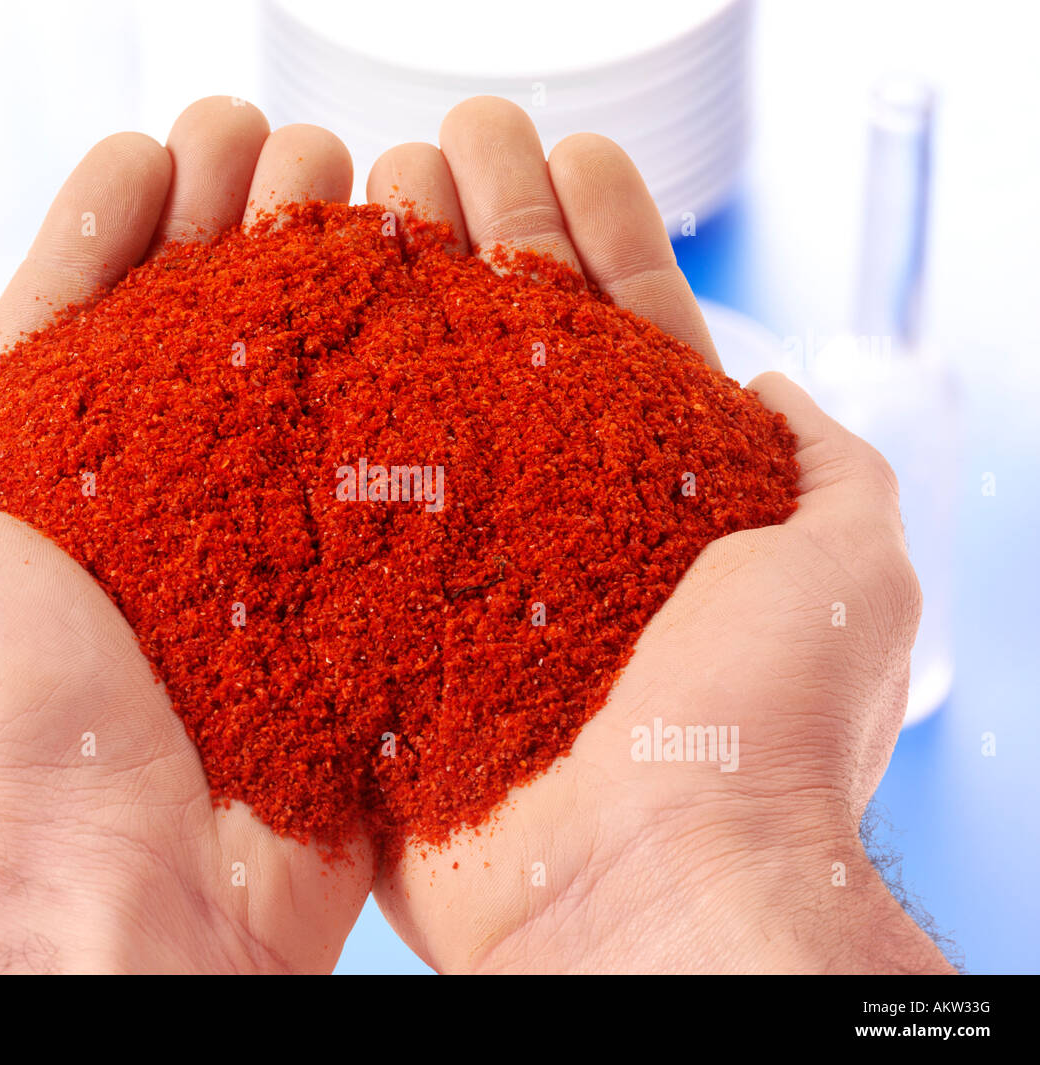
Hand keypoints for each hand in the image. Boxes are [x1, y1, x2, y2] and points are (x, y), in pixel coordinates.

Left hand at [0, 98, 370, 972]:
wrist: (146, 900)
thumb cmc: (15, 745)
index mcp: (45, 503)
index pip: (74, 326)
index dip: (109, 230)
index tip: (155, 155)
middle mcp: (153, 524)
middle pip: (198, 340)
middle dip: (231, 231)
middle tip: (281, 149)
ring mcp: (253, 561)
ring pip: (292, 391)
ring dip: (316, 284)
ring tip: (355, 192)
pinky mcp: (335, 608)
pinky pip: (371, 481)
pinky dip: (392, 397)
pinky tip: (417, 315)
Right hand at [369, 96, 953, 973]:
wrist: (642, 893)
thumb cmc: (758, 732)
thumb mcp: (851, 568)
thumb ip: (826, 461)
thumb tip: (774, 383)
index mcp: (652, 497)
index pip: (614, 331)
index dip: (587, 234)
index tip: (553, 150)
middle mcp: (548, 524)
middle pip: (500, 346)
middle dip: (472, 234)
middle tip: (426, 150)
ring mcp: (454, 574)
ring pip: (410, 405)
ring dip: (392, 293)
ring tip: (358, 192)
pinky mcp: (379, 635)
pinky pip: (332, 519)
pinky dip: (307, 427)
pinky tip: (283, 329)